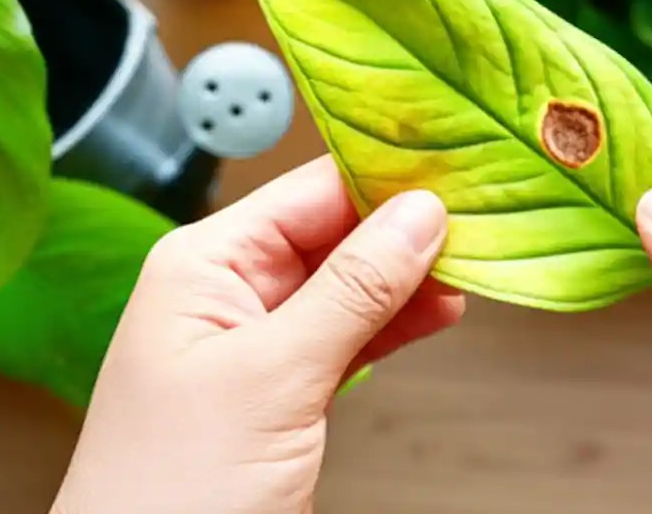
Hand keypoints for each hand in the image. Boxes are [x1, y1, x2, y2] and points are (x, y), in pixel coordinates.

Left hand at [52, 157, 463, 513]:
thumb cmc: (169, 492)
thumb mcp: (271, 376)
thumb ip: (351, 290)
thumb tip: (418, 215)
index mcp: (204, 264)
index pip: (310, 191)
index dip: (385, 177)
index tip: (456, 169)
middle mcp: (230, 292)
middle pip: (336, 233)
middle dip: (406, 228)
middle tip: (482, 216)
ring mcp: (260, 342)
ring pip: (351, 285)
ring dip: (411, 277)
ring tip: (474, 264)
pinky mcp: (285, 388)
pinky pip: (351, 334)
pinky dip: (397, 324)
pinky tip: (440, 309)